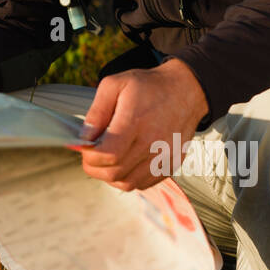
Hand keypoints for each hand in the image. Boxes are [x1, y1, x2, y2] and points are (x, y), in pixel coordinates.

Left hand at [70, 58, 207, 191]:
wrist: (185, 91)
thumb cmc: (149, 87)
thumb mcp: (115, 85)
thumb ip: (96, 112)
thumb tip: (84, 138)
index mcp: (136, 121)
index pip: (108, 154)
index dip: (90, 156)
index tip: (85, 148)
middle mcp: (153, 143)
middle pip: (115, 172)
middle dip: (95, 167)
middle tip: (91, 155)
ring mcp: (164, 157)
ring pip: (128, 183)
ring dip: (110, 176)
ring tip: (106, 160)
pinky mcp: (171, 165)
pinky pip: (143, 184)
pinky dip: (128, 178)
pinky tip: (124, 163)